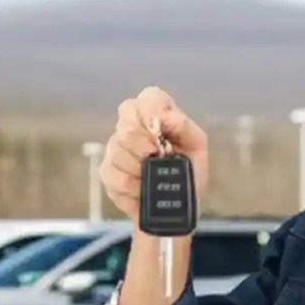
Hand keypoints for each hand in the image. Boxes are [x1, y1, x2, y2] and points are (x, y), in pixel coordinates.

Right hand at [100, 86, 208, 224]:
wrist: (176, 207)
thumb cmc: (187, 171)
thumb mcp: (196, 148)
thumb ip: (184, 127)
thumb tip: (165, 117)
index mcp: (156, 113)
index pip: (148, 97)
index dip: (151, 110)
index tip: (160, 131)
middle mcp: (131, 126)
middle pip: (127, 124)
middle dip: (145, 146)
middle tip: (158, 158)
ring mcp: (115, 148)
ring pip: (118, 151)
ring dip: (141, 170)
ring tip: (153, 178)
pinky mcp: (107, 172)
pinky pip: (114, 176)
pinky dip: (132, 187)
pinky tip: (141, 190)